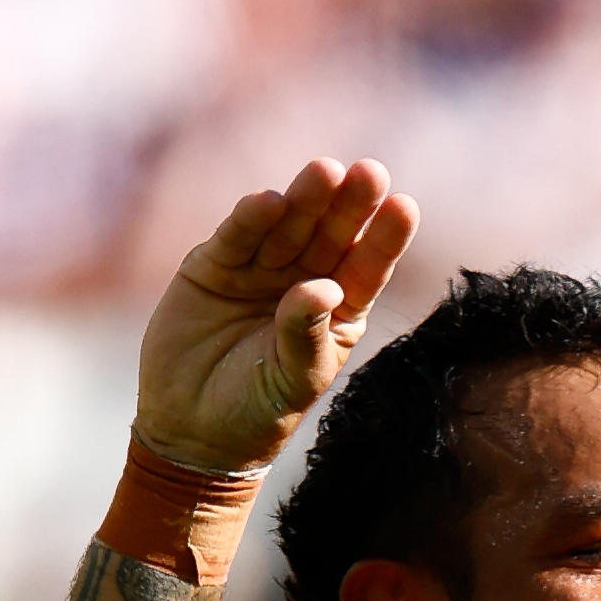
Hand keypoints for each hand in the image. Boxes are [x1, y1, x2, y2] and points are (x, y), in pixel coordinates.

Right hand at [134, 157, 418, 473]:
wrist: (194, 428)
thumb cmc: (259, 410)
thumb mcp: (294, 379)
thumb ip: (308, 335)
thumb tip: (323, 287)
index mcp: (338, 310)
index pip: (368, 268)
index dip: (385, 237)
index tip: (405, 206)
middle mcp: (303, 281)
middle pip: (331, 236)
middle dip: (349, 205)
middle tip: (369, 172)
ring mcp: (258, 270)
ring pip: (287, 227)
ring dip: (305, 200)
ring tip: (325, 172)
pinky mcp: (213, 267)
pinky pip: (236, 238)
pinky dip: (250, 219)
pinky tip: (269, 201)